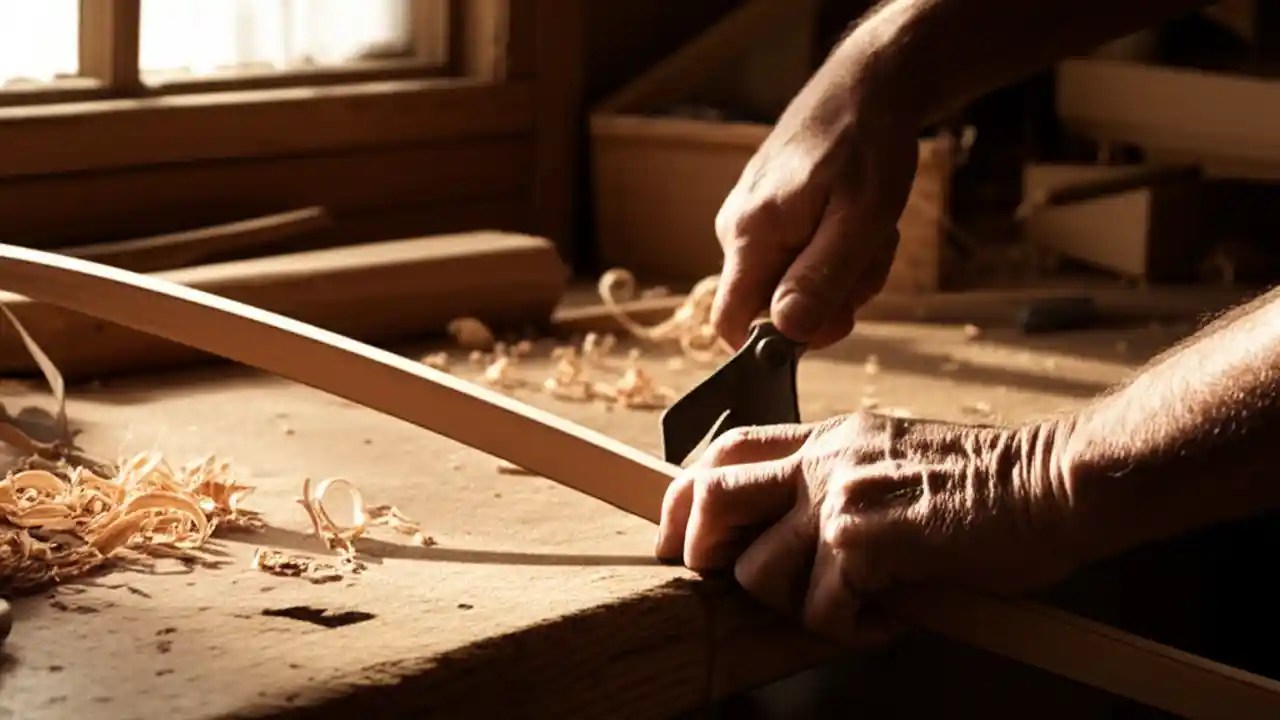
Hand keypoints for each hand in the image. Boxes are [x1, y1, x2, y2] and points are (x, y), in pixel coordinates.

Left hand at [654, 412, 1078, 645]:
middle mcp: (825, 459)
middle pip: (711, 495)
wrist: (1053, 485)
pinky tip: (889, 618)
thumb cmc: (987, 486)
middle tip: (731, 586)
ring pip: (759, 572)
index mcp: (828, 438)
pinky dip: (849, 631)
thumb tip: (784, 539)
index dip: (685, 495)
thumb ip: (836, 484)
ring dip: (796, 607)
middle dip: (701, 551)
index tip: (680, 537)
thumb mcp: (892, 462)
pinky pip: (820, 609)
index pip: (725, 450)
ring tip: (851, 608)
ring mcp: (842, 496)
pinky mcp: (868, 540)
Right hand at [711, 50, 920, 349]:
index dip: (776, 342)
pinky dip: (835, 248)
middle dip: (830, 296)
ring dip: (841, 271)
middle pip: (773, 305)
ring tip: (868, 228)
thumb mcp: (860, 220)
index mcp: (749, 234)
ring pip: (792, 282)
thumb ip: (820, 279)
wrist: (867, 84)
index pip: (729, 323)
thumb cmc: (867, 144)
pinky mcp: (768, 211)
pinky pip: (798, 255)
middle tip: (868, 254)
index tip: (833, 319)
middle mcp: (735, 229)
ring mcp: (750, 219)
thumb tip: (785, 334)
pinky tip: (854, 217)